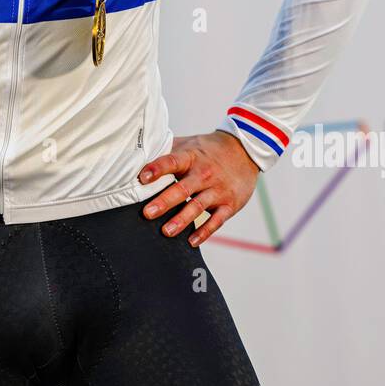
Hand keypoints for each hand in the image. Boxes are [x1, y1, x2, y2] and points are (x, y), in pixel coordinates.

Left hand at [136, 131, 259, 246]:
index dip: (157, 169)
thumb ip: (168, 151)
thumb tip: (138, 156)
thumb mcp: (190, 144)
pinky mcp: (229, 204)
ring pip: (198, 207)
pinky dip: (205, 232)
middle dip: (164, 202)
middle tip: (147, 213)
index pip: (172, 161)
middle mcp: (204, 174)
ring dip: (182, 220)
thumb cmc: (208, 149)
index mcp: (192, 157)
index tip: (142, 177)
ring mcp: (218, 190)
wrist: (246, 150)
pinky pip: (216, 220)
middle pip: (183, 189)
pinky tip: (191, 242)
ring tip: (166, 232)